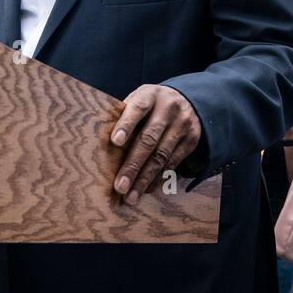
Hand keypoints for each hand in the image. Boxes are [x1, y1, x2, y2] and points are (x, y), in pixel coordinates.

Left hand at [110, 84, 203, 206]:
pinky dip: (159, 178)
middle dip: (133, 165)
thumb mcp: (139, 99)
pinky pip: (173, 162)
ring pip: (162, 155)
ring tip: (130, 197)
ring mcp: (183, 124)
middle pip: (149, 139)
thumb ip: (124, 115)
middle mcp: (169, 108)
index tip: (114, 142)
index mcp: (151, 95)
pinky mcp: (192, 139)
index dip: (126, 124)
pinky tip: (146, 189)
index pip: (138, 108)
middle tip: (119, 186)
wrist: (187, 99)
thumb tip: (100, 144)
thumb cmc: (151, 104)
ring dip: (145, 178)